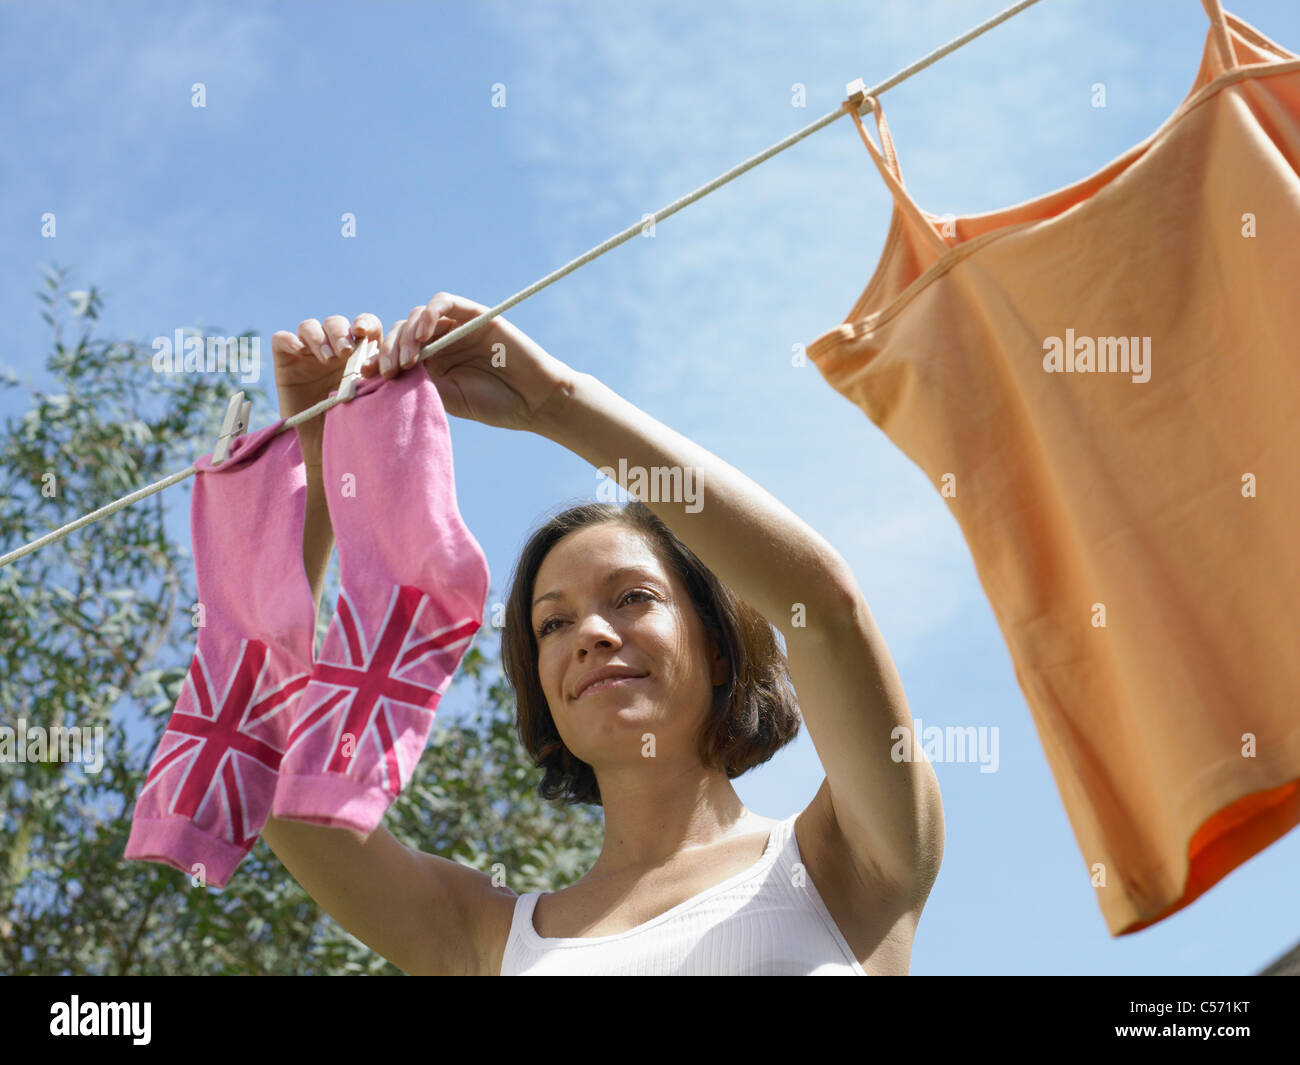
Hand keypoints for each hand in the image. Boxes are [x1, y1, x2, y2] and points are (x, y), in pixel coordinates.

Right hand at [272, 313, 383, 454]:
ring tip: (328, 358)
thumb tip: (395, 360)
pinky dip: (290, 340)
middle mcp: (332, 349)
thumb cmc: (349, 425)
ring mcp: (307, 353)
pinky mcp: (284, 361)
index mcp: (357, 354)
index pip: (364, 326)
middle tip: (345, 352)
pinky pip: (282, 339)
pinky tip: (300, 352)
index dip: (365, 323)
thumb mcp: (366, 399)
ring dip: (320, 337)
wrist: (320, 448)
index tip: (365, 334)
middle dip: (341, 333)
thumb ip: (377, 377)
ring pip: (310, 327)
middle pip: (336, 323)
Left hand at [367, 292, 574, 431]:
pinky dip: (428, 314)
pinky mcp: (473, 314)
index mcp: (431, 362)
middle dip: (390, 350)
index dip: (378, 359)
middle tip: (388, 372)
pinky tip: (423, 336)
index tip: (366, 377)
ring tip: (408, 360)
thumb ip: (418, 383)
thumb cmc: (494, 405)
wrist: (533, 401)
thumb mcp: (447, 399)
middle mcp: (440, 341)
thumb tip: (380, 376)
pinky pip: (443, 303)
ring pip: (417, 316)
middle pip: (402, 331)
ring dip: (406, 335)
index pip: (396, 351)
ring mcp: (456, 326)